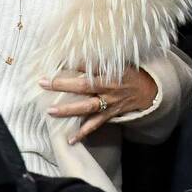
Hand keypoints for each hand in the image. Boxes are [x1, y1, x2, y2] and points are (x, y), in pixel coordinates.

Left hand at [41, 66, 158, 144]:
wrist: (148, 91)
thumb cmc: (129, 74)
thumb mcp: (119, 62)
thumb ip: (100, 61)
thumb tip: (77, 52)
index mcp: (111, 71)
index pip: (90, 64)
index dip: (73, 61)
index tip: (56, 59)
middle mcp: (109, 87)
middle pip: (84, 85)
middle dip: (63, 84)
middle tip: (44, 82)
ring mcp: (110, 102)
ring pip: (87, 107)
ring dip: (68, 110)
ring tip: (50, 111)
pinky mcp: (110, 114)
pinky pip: (95, 124)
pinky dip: (83, 132)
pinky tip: (70, 139)